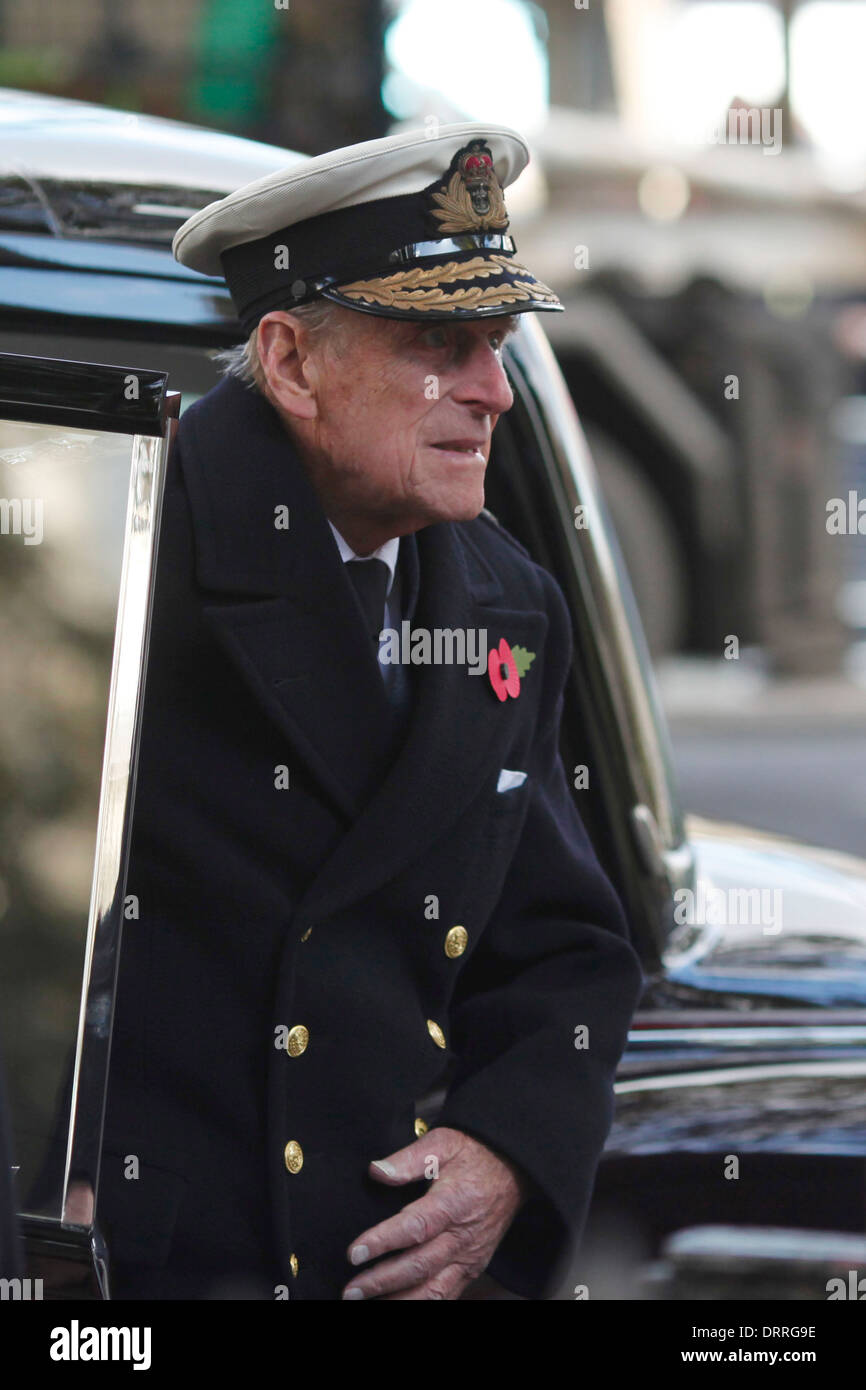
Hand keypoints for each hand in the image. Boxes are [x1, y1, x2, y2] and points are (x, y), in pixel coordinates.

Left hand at [342, 1126, 531, 1299]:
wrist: (512, 1167)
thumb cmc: (473, 1153)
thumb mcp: (442, 1143)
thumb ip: (409, 1159)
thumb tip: (377, 1171)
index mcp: (454, 1202)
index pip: (415, 1227)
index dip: (383, 1242)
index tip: (354, 1253)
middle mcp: (462, 1236)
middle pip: (420, 1266)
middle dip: (382, 1281)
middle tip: (351, 1291)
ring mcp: (470, 1256)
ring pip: (434, 1291)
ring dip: (400, 1302)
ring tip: (368, 1305)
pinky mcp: (473, 1268)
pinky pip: (447, 1296)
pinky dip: (422, 1305)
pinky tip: (397, 1304)